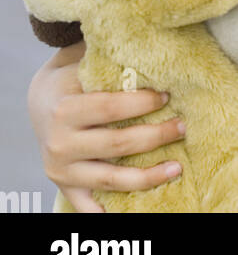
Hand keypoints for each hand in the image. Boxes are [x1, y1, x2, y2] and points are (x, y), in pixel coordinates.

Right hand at [27, 40, 186, 212]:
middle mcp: (59, 144)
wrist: (39, 103)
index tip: (168, 95)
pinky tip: (138, 209)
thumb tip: (150, 43)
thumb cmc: (72, 77)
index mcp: (64, 109)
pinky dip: (111, 211)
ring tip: (178, 167)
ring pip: (110, 180)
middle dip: (155, 136)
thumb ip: (109, 60)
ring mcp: (62, 170)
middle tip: (182, 127)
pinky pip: (90, 206)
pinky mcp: (65, 187)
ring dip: (147, 176)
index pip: (110, 108)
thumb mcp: (81, 62)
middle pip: (116, 145)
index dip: (141, 103)